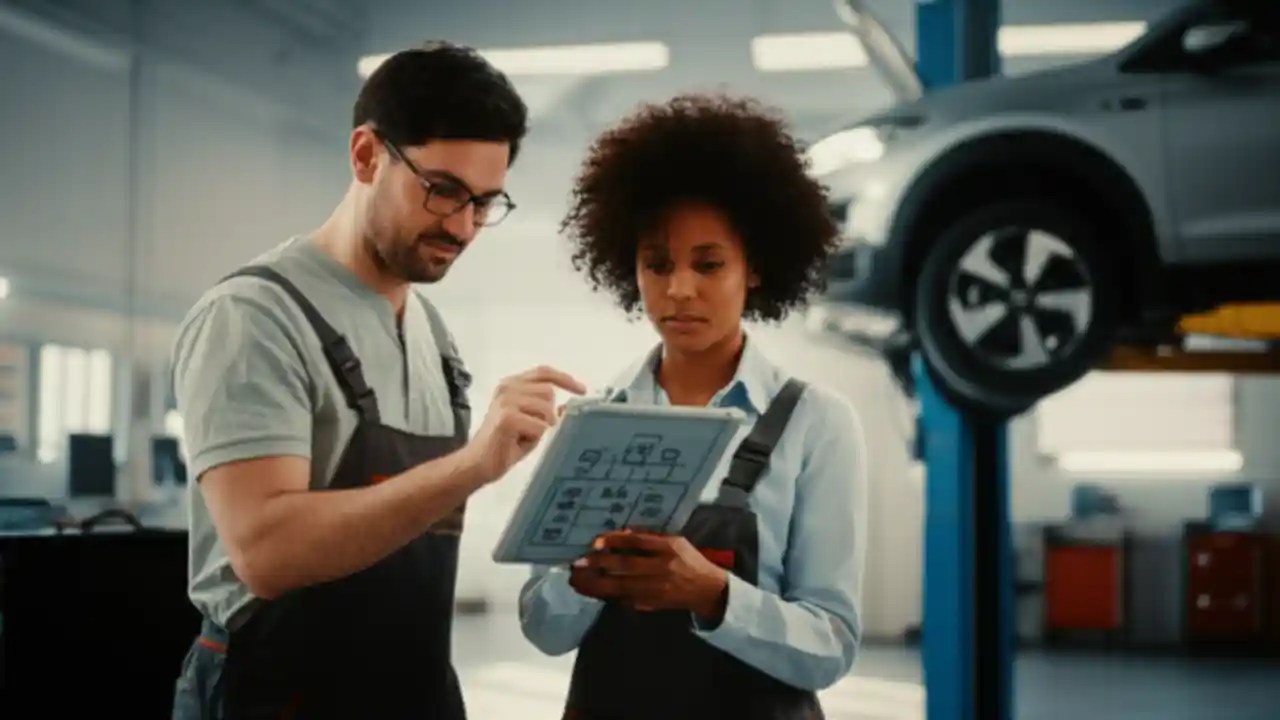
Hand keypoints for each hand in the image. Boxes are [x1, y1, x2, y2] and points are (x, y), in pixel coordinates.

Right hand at [462, 365, 584, 483]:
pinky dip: (534, 438)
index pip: (544, 372)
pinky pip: (539, 426)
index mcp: (512, 384)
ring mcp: (506, 400)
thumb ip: (546, 411)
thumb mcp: (531, 424)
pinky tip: (517, 442)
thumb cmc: (504, 445)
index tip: (582, 390)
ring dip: (540, 427)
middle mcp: (507, 387)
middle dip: (548, 414)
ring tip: (522, 436)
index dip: (565, 379)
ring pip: (546, 409)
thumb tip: (568, 407)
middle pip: (549, 392)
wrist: (477, 464)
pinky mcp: (507, 417)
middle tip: (532, 430)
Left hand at [569, 531, 727, 621]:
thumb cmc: (688, 560)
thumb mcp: (675, 542)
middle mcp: (662, 568)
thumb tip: (619, 534)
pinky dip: (606, 595)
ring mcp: (655, 588)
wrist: (707, 590)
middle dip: (599, 564)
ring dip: (595, 584)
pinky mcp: (650, 604)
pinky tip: (590, 591)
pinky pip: (624, 599)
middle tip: (577, 562)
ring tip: (576, 580)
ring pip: (620, 586)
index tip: (595, 542)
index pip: (638, 542)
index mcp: (669, 548)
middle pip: (625, 566)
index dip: (616, 541)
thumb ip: (650, 538)